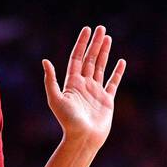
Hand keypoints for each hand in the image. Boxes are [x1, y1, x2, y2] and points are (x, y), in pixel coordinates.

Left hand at [42, 25, 125, 148]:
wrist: (83, 138)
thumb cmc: (68, 121)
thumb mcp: (55, 99)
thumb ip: (51, 80)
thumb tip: (45, 61)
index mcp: (71, 83)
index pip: (77, 58)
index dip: (81, 44)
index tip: (87, 30)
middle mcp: (83, 85)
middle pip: (89, 59)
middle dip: (95, 44)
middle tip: (101, 28)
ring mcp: (95, 91)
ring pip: (100, 67)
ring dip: (104, 53)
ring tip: (108, 38)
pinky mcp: (107, 100)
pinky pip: (113, 82)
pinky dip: (117, 72)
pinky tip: (121, 62)